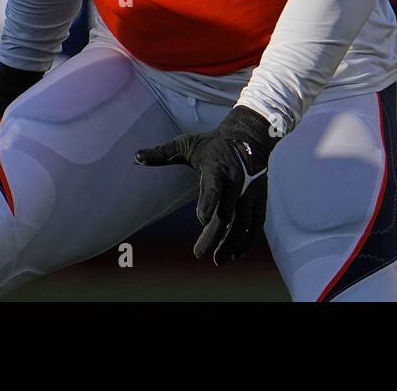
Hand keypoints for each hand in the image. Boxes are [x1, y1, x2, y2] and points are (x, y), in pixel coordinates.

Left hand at [135, 105, 279, 263]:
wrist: (249, 136)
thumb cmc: (212, 143)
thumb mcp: (186, 144)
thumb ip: (162, 153)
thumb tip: (136, 156)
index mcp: (216, 167)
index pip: (213, 186)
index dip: (209, 202)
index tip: (201, 220)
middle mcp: (236, 180)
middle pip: (226, 212)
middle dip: (214, 235)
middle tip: (200, 254)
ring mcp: (250, 190)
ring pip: (242, 221)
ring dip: (230, 243)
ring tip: (217, 260)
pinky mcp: (259, 197)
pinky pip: (256, 222)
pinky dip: (247, 239)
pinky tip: (236, 253)